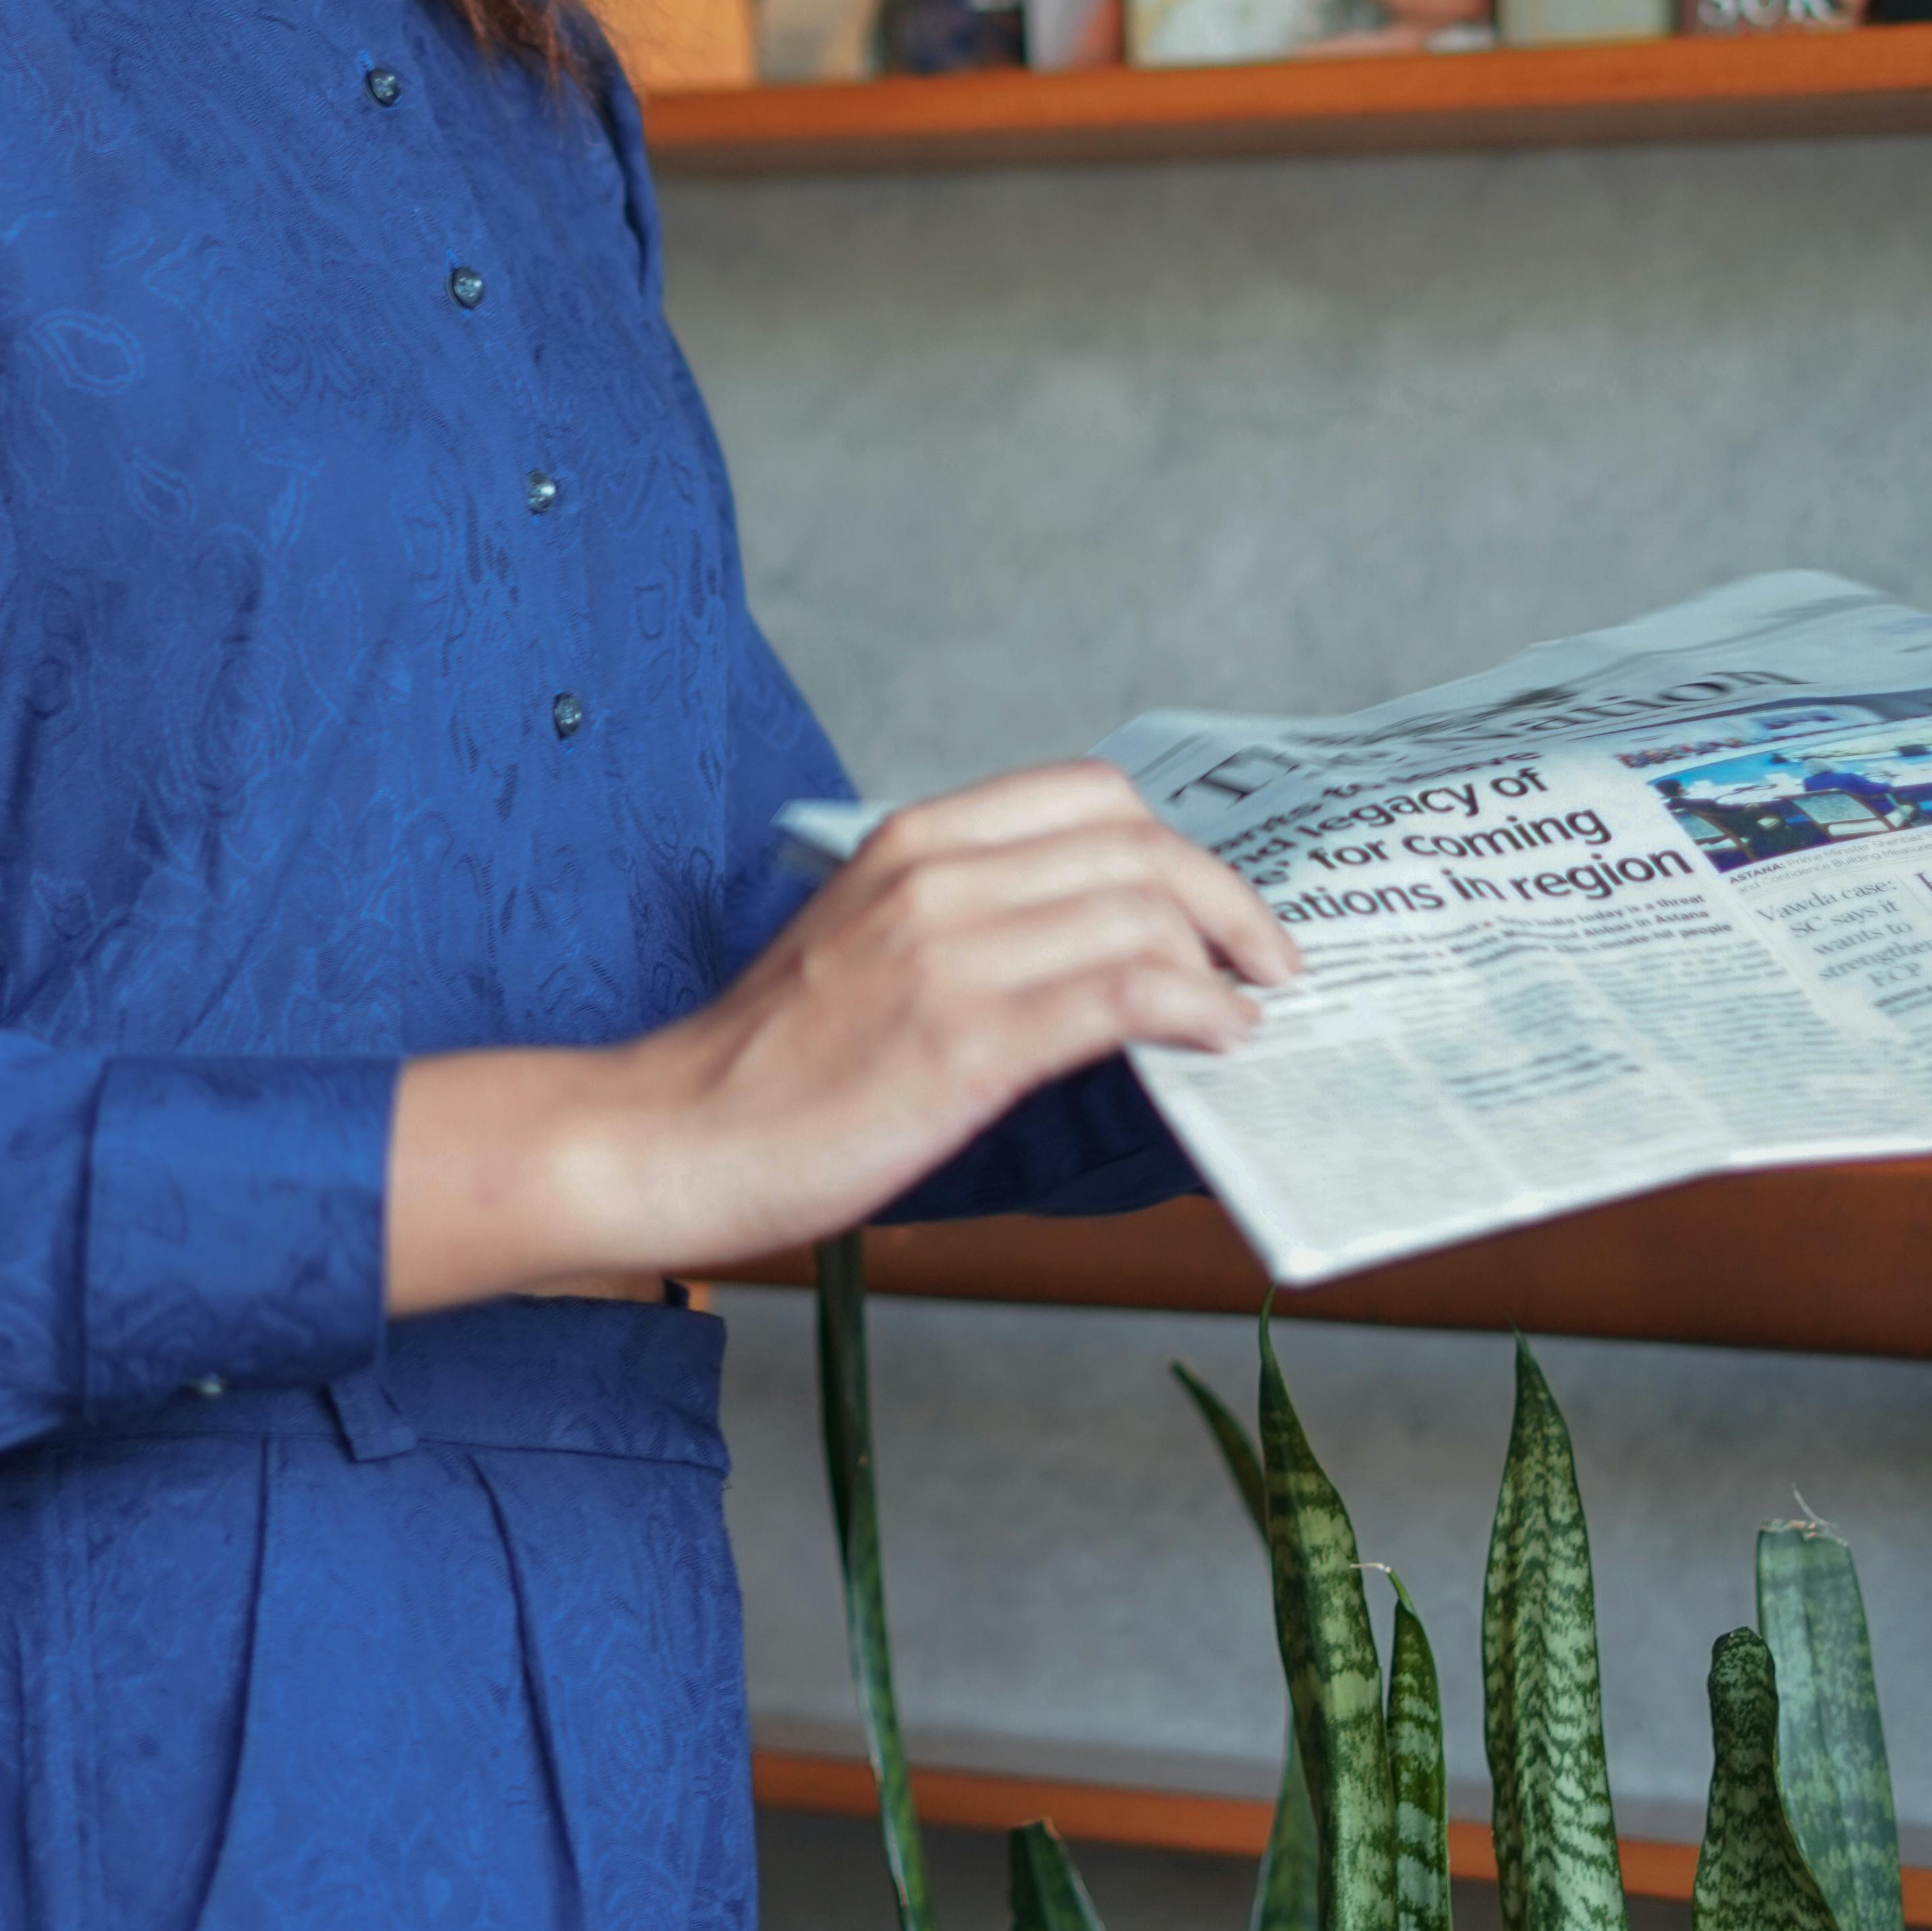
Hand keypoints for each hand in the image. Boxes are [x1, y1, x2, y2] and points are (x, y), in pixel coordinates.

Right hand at [385, 763, 1297, 1309]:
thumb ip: (961, 922)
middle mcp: (933, 876)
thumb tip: (1081, 948)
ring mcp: (947, 954)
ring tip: (1248, 1012)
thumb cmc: (762, 1068)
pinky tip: (1216, 1041)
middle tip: (1267, 962)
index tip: (1214, 905)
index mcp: (910, 842)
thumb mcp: (863, 946)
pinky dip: (1195, 1011)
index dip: (1176, 846)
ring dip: (1224, 960)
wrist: (664, 1136)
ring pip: (1142, 911)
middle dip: (1227, 899)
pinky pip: (1121, 994)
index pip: (1087, 794)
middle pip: (1136, 843)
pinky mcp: (961, 1040)